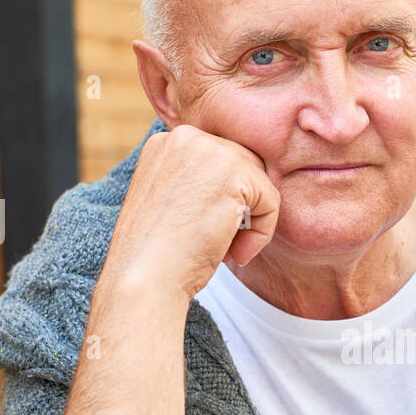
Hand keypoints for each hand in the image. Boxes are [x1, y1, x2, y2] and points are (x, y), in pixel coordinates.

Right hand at [103, 123, 280, 302]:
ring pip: (259, 183)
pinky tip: (234, 253)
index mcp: (167, 142)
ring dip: (250, 222)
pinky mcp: (233, 172)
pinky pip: (271, 200)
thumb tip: (240, 190)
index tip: (202, 233)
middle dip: (240, 209)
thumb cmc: (156, 254)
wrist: (144, 277)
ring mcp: (209, 149)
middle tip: (219, 245)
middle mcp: (186, 137)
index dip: (223, 202)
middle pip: (244, 167)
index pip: (219, 162)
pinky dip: (262, 234)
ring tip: (225, 249)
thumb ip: (197, 183)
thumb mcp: (170, 203)